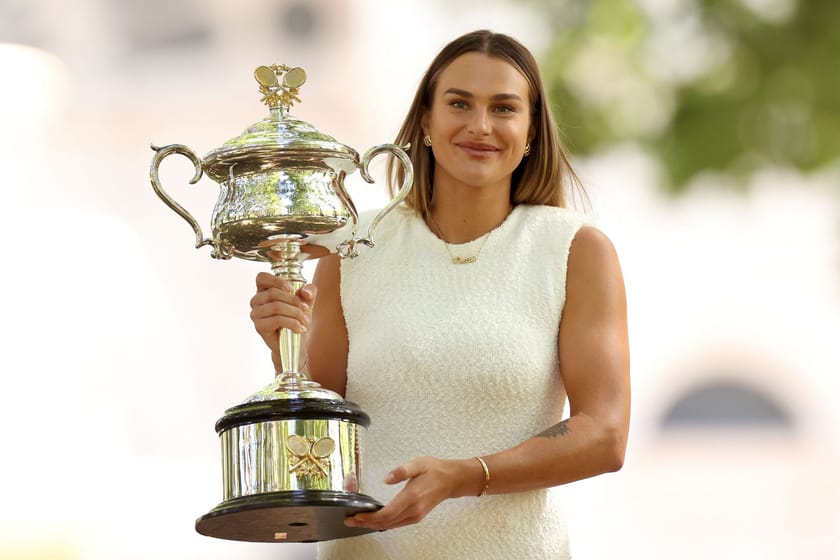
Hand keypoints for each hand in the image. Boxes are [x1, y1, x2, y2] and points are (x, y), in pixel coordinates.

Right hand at [249, 272, 316, 355]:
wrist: (296, 341)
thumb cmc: (297, 318)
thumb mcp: (307, 301)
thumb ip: (310, 291)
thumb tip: (305, 292)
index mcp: (264, 290)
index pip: (262, 278)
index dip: (276, 280)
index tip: (291, 288)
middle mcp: (256, 300)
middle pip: (273, 293)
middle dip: (294, 300)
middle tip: (306, 309)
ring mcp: (256, 314)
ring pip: (276, 306)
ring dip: (295, 313)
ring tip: (305, 321)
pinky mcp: (259, 326)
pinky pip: (277, 320)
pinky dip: (292, 323)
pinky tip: (300, 328)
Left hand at [344, 456, 483, 530]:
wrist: (451, 480)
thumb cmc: (435, 471)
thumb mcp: (418, 464)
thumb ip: (401, 471)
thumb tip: (386, 478)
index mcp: (412, 497)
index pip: (387, 513)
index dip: (370, 517)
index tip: (357, 515)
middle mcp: (413, 510)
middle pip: (386, 522)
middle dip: (365, 523)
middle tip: (349, 520)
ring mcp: (415, 515)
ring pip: (390, 525)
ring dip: (372, 525)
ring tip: (357, 521)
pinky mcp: (416, 516)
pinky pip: (396, 524)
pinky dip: (383, 524)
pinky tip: (375, 521)